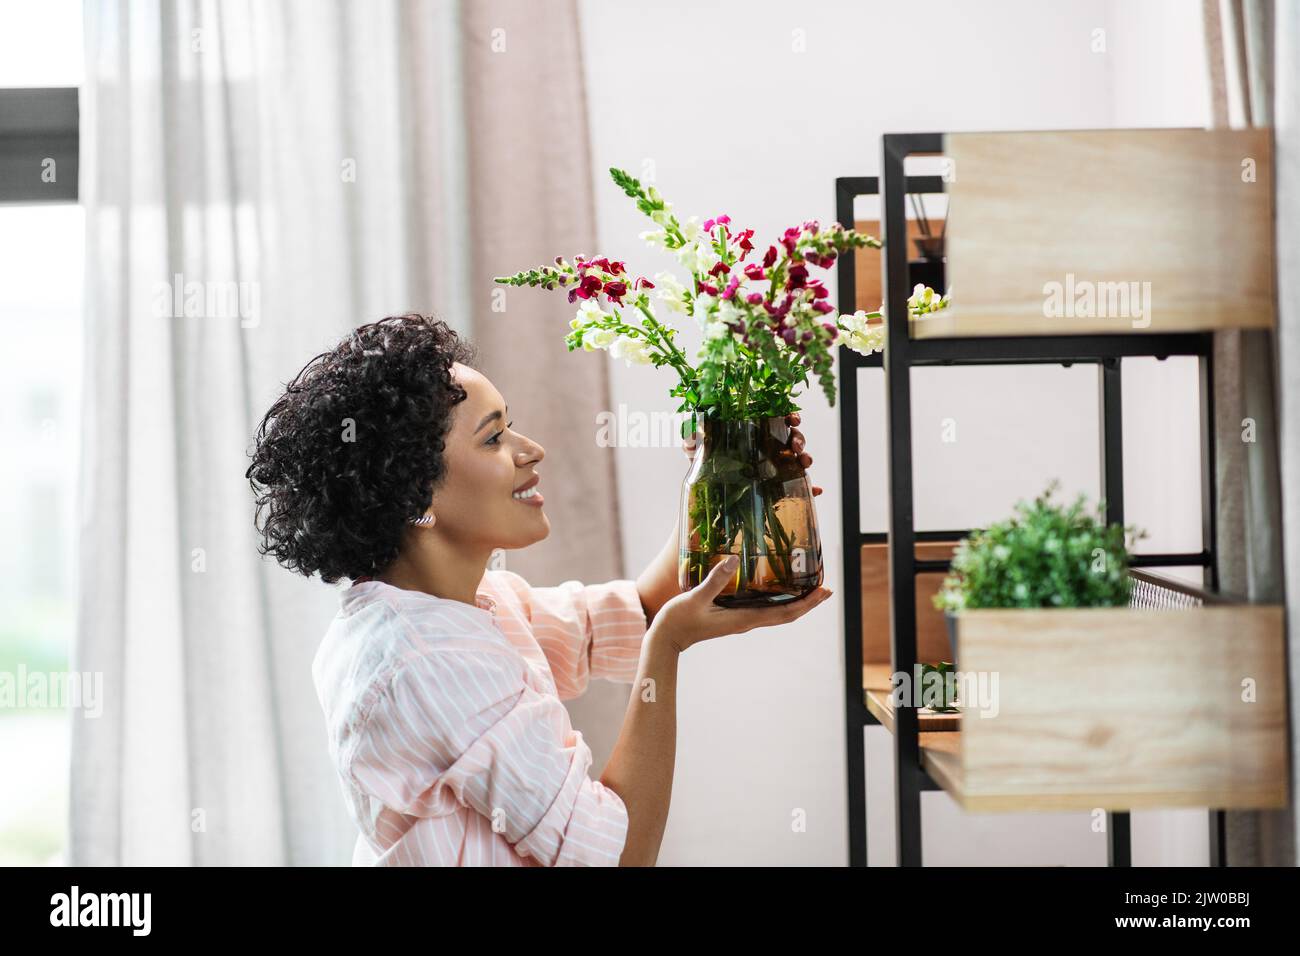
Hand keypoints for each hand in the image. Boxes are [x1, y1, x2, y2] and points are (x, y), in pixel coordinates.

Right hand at [649, 555, 831, 653]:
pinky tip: (776, 589)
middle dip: (807, 602)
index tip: (824, 591)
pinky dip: (777, 600)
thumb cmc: (678, 621)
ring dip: (795, 602)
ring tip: (808, 587)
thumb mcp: (695, 598)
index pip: (785, 613)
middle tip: (825, 588)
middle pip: (787, 614)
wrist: (665, 640)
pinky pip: (763, 610)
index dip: (807, 603)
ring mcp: (740, 621)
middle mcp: (747, 622)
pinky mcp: (733, 617)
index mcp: (744, 619)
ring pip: (777, 613)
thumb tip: (734, 561)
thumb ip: (715, 580)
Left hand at [684, 411, 821, 496]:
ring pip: (798, 458)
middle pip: (791, 437)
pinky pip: (798, 486)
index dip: (789, 415)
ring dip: (806, 458)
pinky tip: (816, 490)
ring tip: (804, 465)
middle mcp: (766, 446)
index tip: (793, 419)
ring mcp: (773, 466)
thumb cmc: (701, 463)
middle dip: (799, 438)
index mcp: (752, 430)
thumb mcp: (694, 448)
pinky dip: (811, 488)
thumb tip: (693, 426)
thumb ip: (691, 436)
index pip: (776, 417)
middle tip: (795, 447)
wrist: (703, 493)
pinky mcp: (776, 486)